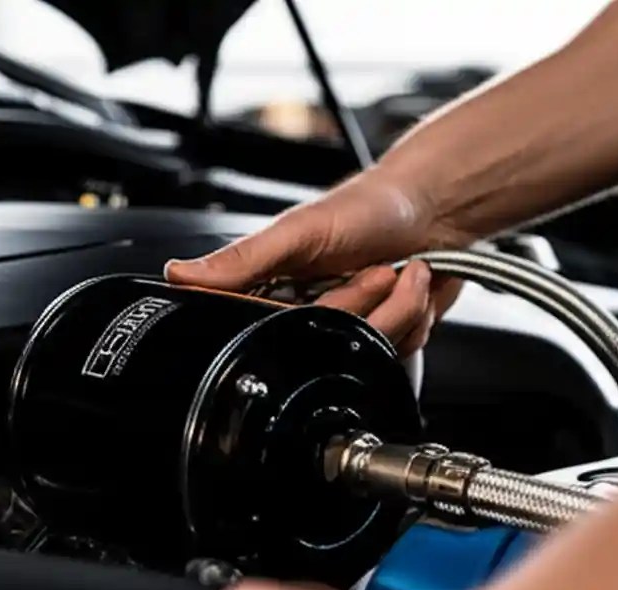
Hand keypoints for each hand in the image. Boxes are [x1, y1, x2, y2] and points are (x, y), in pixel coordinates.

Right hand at [165, 172, 470, 355]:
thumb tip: (180, 276)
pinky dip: (414, 321)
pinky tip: (412, 291)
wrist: (436, 208)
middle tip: (375, 268)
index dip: (303, 317)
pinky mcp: (384, 338)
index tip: (327, 285)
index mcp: (274, 287)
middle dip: (362, 306)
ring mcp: (348, 328)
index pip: (266, 333)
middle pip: (325, 348)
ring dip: (396, 312)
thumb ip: (244, 259)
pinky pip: (397, 356)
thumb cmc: (370, 206)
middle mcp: (308, 313)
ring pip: (365, 355)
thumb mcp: (300, 229)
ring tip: (400, 273)